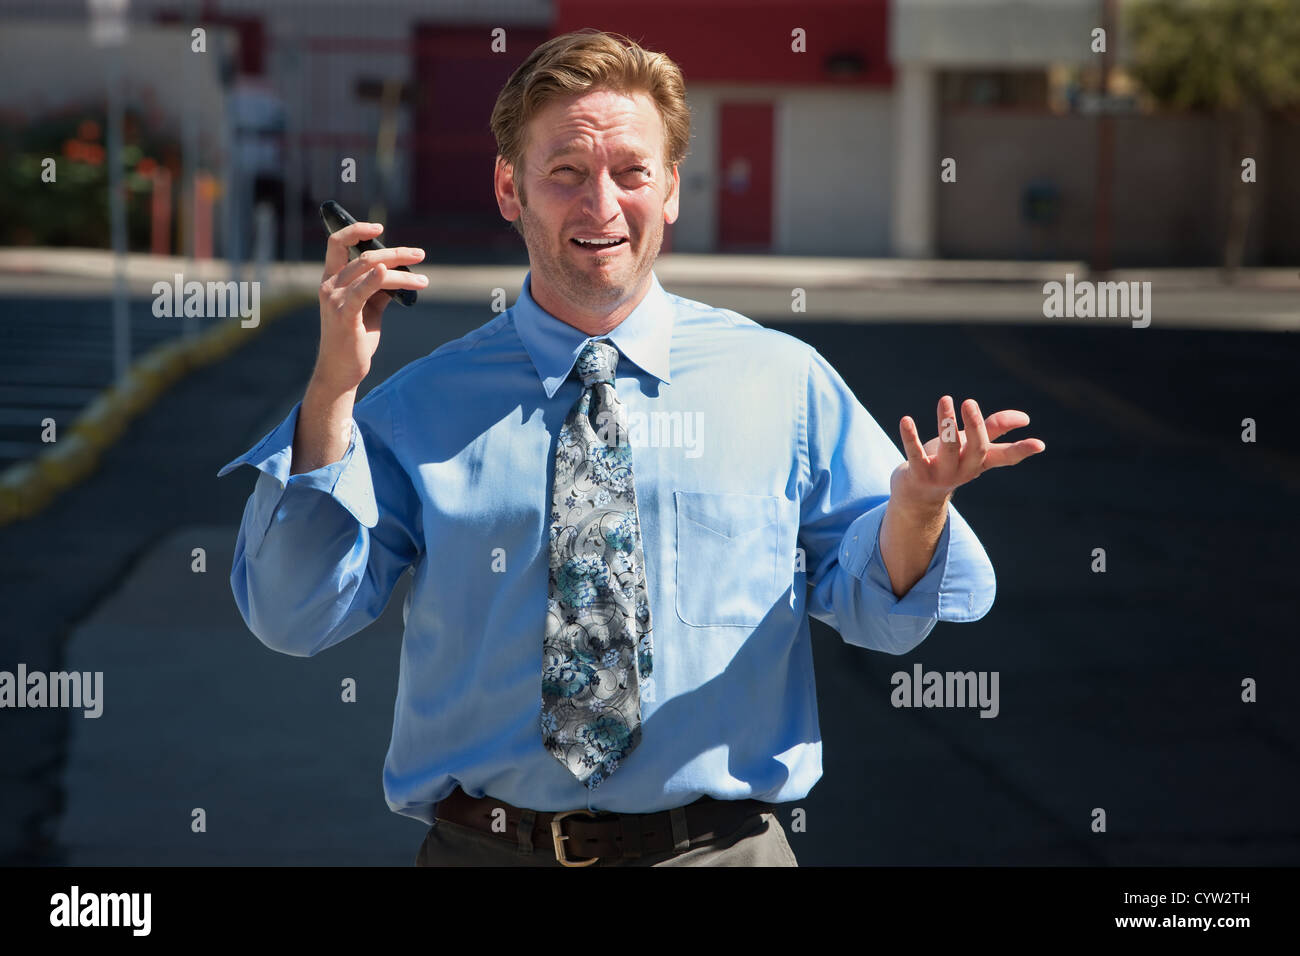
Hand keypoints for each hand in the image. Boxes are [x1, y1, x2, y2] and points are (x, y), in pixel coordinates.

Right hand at [314, 222, 427, 393]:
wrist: (343, 370)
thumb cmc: (354, 339)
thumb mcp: (367, 309)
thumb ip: (377, 289)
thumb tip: (396, 274)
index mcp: (332, 279)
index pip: (337, 243)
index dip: (357, 230)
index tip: (380, 227)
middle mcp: (329, 285)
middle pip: (365, 256)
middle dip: (396, 253)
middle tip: (420, 254)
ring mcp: (335, 299)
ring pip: (372, 270)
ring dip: (403, 273)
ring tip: (425, 280)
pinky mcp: (344, 314)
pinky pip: (362, 290)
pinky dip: (377, 279)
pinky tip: (390, 273)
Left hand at [891, 396, 1044, 511]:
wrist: (916, 495)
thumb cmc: (947, 463)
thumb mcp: (970, 446)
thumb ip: (993, 429)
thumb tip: (1025, 419)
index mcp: (979, 461)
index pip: (1005, 456)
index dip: (1021, 450)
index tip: (1039, 444)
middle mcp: (964, 470)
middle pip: (976, 449)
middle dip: (975, 426)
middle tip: (969, 402)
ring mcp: (941, 474)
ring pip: (947, 448)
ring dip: (946, 423)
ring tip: (945, 400)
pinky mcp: (918, 475)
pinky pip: (914, 454)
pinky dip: (910, 437)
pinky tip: (906, 420)